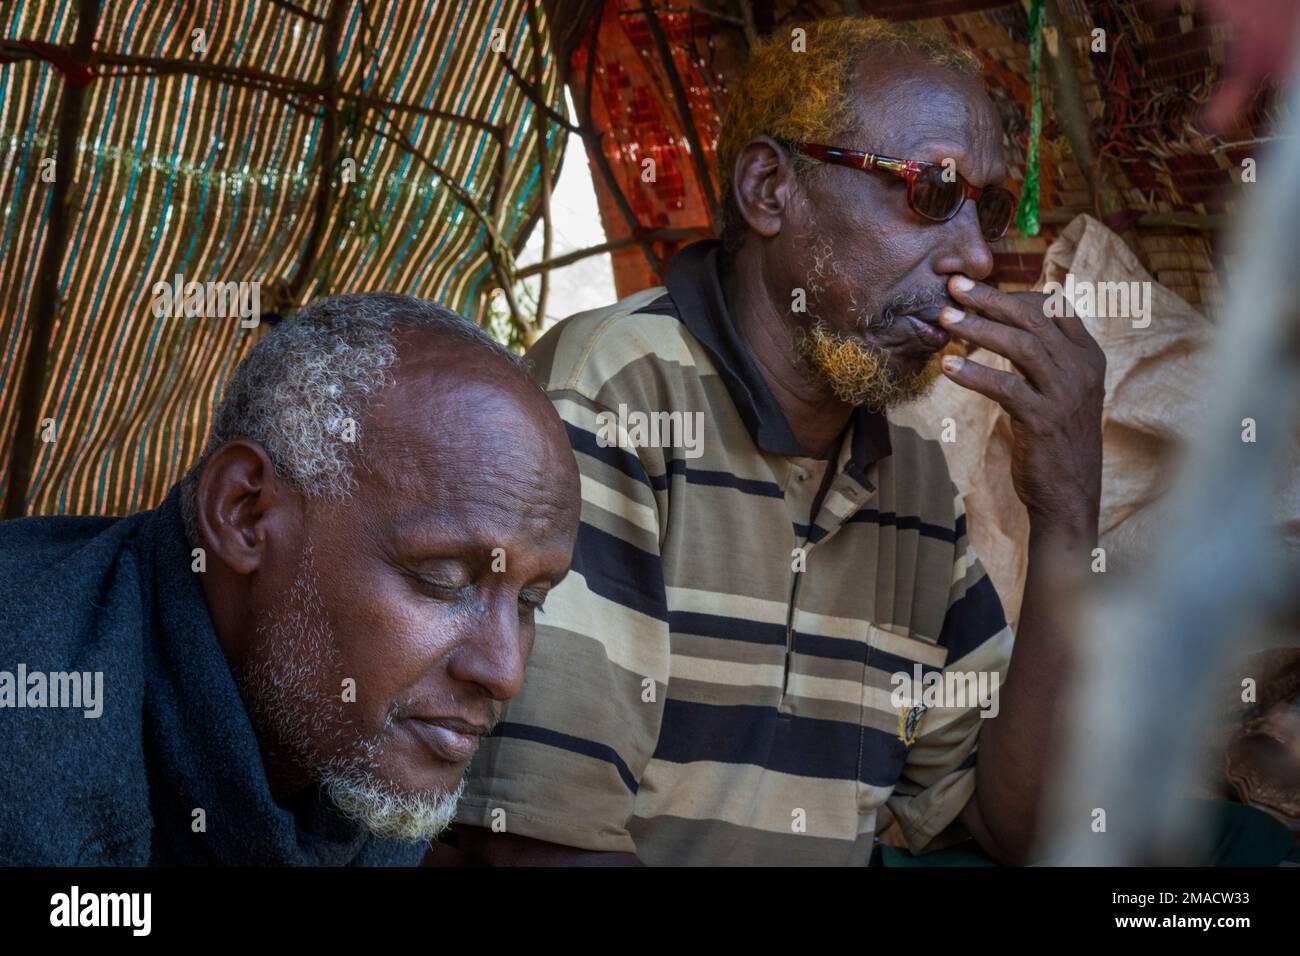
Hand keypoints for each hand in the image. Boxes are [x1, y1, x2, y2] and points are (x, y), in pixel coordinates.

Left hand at [939, 274, 1104, 535]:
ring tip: (945, 319)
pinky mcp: (1043, 419)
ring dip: (978, 328)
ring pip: (1021, 345)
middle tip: (954, 287)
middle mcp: (1082, 369)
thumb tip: (1009, 325)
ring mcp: (1065, 393)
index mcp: (1088, 357)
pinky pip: (1005, 386)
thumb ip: (1044, 358)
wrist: (1069, 495)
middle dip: (991, 299)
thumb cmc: (1057, 440)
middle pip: (1034, 319)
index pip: (1054, 308)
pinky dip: (974, 373)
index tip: (980, 287)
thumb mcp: (1061, 392)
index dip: (1015, 293)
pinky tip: (948, 366)